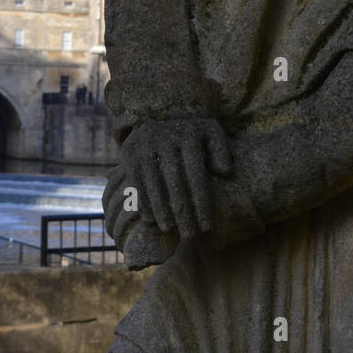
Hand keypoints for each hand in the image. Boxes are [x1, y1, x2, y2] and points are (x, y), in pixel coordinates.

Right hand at [116, 117, 232, 238]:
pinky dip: (142, 201)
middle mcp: (164, 138)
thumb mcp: (210, 134)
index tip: (207, 226)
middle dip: (183, 210)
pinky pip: (135, 181)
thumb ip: (221, 151)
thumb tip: (224, 172)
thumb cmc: (192, 135)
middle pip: (175, 180)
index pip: (196, 173)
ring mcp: (144, 145)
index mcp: (188, 135)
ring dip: (161, 209)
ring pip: (153, 182)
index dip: (202, 201)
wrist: (158, 118)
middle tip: (190, 234)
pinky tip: (150, 220)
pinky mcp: (129, 153)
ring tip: (169, 229)